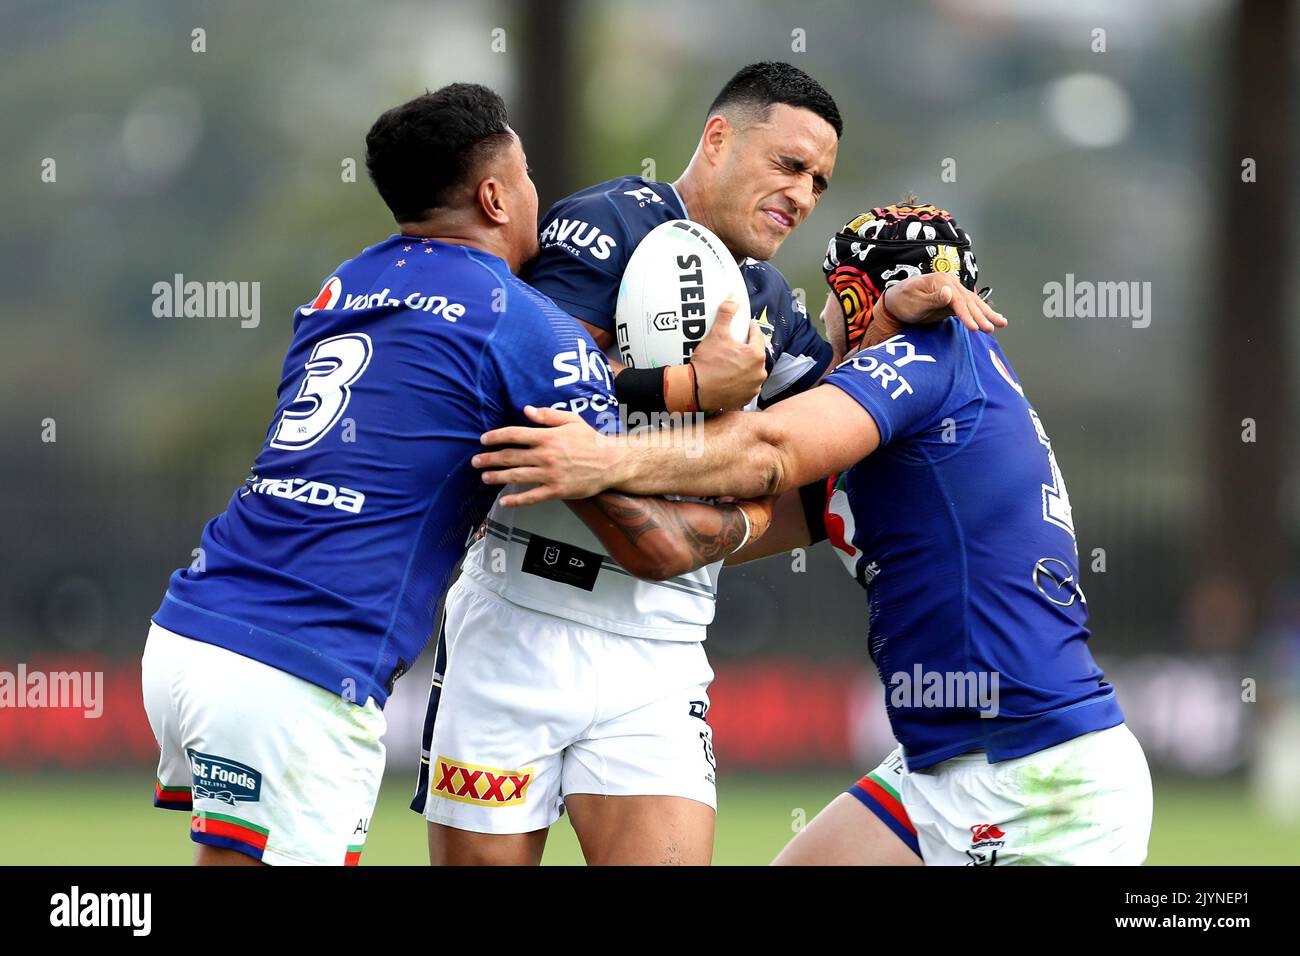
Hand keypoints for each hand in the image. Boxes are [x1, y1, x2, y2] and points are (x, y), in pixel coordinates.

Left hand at [473, 405, 619, 506]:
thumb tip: (526, 410)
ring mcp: (550, 474)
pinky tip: (504, 501)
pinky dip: (516, 500)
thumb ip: (547, 416)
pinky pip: (532, 497)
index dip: (495, 437)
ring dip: (496, 477)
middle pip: (510, 457)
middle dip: (489, 458)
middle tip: (475, 461)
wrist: (611, 462)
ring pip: (516, 476)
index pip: (514, 434)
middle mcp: (545, 455)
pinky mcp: (556, 490)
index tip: (483, 440)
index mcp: (547, 436)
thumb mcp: (571, 420)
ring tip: (484, 477)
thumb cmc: (591, 440)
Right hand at [689, 298, 766, 410]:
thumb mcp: (716, 334)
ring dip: (745, 366)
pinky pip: (746, 386)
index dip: (750, 329)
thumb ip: (726, 314)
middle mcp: (759, 372)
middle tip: (734, 346)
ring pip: (752, 371)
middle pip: (755, 354)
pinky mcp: (746, 398)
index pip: (757, 335)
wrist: (695, 389)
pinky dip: (740, 381)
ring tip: (731, 362)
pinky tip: (730, 377)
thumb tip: (733, 298)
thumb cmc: (707, 363)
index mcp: (756, 355)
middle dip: (747, 349)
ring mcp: (753, 387)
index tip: (745, 326)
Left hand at [881, 272, 1005, 332]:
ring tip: (1003, 323)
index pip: (958, 300)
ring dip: (988, 314)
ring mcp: (954, 291)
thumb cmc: (903, 301)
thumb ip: (932, 298)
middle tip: (991, 329)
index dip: (966, 315)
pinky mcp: (954, 301)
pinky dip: (983, 313)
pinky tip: (995, 319)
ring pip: (974, 303)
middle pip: (969, 301)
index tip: (974, 327)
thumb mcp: (914, 301)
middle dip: (982, 316)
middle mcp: (951, 283)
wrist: (896, 300)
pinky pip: (972, 307)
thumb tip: (948, 292)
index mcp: (941, 281)